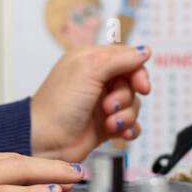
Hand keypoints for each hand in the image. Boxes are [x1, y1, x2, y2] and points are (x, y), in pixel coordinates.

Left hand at [30, 44, 151, 161]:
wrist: (46, 141)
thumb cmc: (60, 103)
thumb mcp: (89, 70)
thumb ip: (120, 59)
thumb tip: (145, 51)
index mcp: (91, 60)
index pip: (126, 57)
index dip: (137, 71)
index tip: (141, 86)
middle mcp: (97, 80)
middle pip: (132, 82)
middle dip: (126, 97)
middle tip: (110, 106)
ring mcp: (102, 103)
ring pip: (133, 104)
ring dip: (125, 116)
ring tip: (109, 123)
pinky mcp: (106, 125)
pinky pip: (131, 124)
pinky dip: (129, 129)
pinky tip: (121, 134)